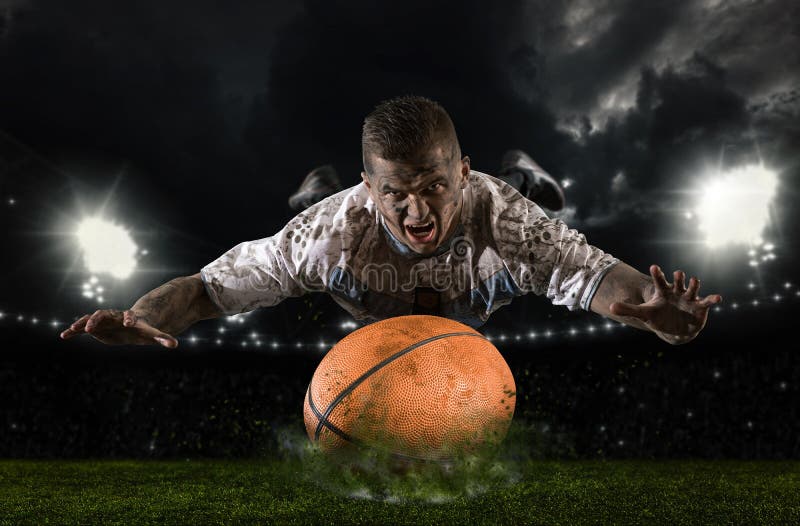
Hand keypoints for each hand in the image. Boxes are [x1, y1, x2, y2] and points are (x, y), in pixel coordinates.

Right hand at [59, 309, 178, 347]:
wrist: (132, 326)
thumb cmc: (143, 330)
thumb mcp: (152, 334)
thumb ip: (163, 338)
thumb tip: (176, 344)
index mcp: (129, 317)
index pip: (129, 316)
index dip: (129, 318)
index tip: (128, 322)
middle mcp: (114, 317)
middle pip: (105, 314)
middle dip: (98, 319)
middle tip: (90, 326)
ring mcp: (104, 321)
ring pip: (91, 319)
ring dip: (82, 323)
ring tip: (72, 329)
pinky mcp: (96, 328)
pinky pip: (82, 328)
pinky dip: (74, 331)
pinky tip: (64, 336)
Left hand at [610, 265, 721, 344]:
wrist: (675, 330)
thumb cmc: (659, 318)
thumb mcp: (643, 314)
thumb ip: (628, 309)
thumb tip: (610, 307)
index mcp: (663, 292)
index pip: (659, 281)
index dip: (657, 274)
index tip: (653, 267)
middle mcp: (677, 292)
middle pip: (677, 282)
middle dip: (678, 278)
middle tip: (677, 274)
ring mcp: (689, 299)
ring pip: (692, 289)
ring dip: (693, 284)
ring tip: (694, 280)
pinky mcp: (699, 307)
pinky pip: (707, 302)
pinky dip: (712, 299)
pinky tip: (718, 298)